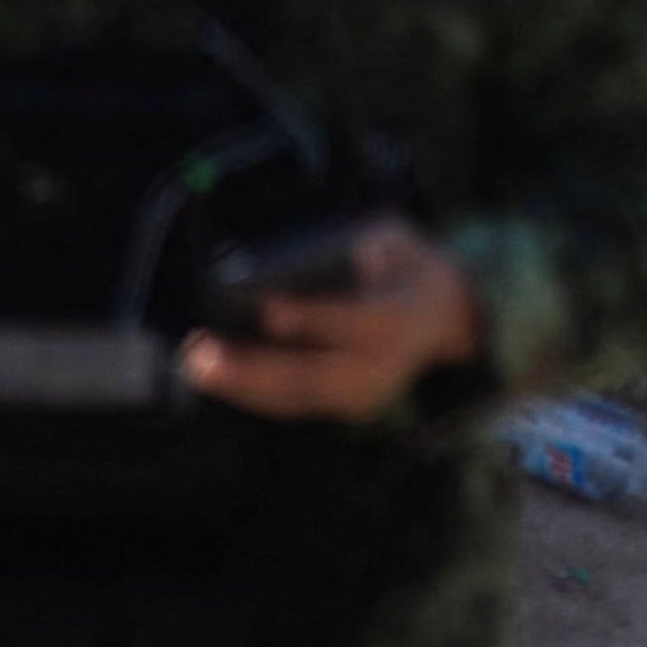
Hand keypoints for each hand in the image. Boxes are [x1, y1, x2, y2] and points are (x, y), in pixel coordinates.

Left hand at [180, 218, 481, 420]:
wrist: (449, 316)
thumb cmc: (408, 266)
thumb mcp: (393, 238)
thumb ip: (352, 246)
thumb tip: (291, 265)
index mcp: (401, 318)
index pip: (354, 322)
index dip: (313, 318)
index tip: (268, 310)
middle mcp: (384, 366)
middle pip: (312, 374)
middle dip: (253, 367)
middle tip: (202, 352)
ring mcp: (366, 394)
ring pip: (295, 396)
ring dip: (240, 384)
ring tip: (197, 362)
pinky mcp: (347, 407)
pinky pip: (293, 402)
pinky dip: (252, 390)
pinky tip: (216, 371)